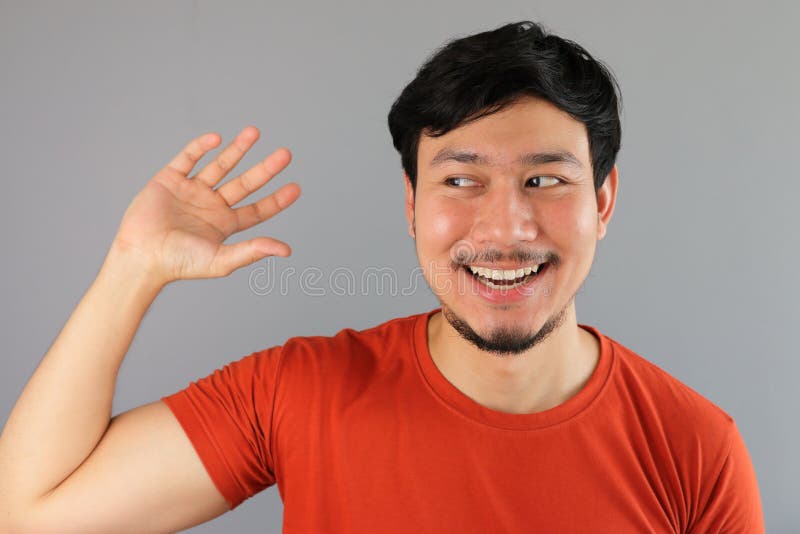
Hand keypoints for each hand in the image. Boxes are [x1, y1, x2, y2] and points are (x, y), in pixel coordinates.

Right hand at [109, 126, 300, 284]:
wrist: (141, 256)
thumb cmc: (179, 263)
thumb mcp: (221, 260)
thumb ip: (253, 251)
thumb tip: (286, 250)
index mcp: (225, 224)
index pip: (257, 209)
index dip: (277, 199)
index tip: (296, 188)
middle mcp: (212, 205)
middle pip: (245, 183)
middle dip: (265, 169)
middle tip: (286, 154)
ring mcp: (192, 190)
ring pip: (220, 165)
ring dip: (237, 149)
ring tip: (254, 132)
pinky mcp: (170, 180)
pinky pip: (188, 158)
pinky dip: (201, 147)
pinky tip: (217, 138)